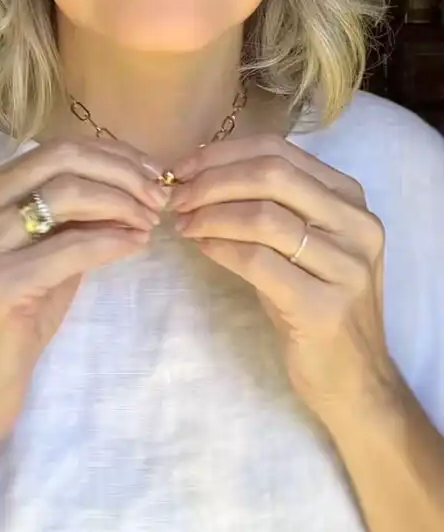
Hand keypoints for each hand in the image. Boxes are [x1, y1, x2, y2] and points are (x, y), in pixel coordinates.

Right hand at [0, 138, 164, 458]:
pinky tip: (137, 245)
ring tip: (152, 220)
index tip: (153, 171)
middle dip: (122, 172)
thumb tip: (134, 184)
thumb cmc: (13, 322)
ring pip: (68, 194)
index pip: (56, 148)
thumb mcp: (44, 255)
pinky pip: (73, 247)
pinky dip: (114, 240)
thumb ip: (75, 217)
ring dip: (123, 203)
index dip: (112, 154)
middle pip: (63, 160)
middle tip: (160, 194)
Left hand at [167, 134, 398, 422]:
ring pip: (263, 216)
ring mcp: (345, 266)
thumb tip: (200, 175)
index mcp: (350, 198)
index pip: (280, 151)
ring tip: (183, 224)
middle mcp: (355, 224)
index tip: (185, 168)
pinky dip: (219, 247)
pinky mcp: (323, 306)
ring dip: (210, 215)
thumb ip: (270, 204)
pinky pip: (257, 261)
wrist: (355, 380)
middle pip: (271, 175)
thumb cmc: (317, 304)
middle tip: (177, 197)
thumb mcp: (304, 244)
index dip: (224, 154)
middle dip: (213, 180)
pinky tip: (200, 247)